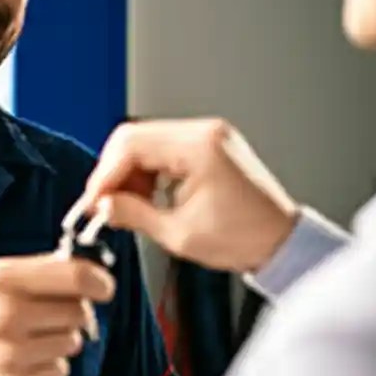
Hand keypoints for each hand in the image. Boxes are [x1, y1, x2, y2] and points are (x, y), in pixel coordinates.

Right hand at [0, 254, 114, 375]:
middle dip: (71, 316)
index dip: (100, 283)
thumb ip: (36, 272)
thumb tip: (90, 271)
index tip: (104, 290)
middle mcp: (8, 314)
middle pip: (80, 313)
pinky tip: (18, 365)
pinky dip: (46, 370)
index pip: (76, 277)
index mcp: (3, 279)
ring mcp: (11, 354)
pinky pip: (59, 373)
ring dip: (57, 344)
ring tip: (24, 343)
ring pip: (71, 344)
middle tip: (45, 320)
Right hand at [75, 118, 298, 272]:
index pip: (130, 145)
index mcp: (199, 147)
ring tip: (128, 205)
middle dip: (114, 172)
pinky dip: (149, 170)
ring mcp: (208, 135)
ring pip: (146, 141)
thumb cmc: (245, 239)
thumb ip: (134, 215)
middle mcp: (204, 132)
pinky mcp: (210, 145)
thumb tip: (102, 206)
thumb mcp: (179, 234)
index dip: (104, 175)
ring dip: (130, 172)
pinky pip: (165, 147)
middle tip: (104, 204)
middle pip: (134, 137)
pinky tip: (148, 196)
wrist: (283, 242)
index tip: (92, 201)